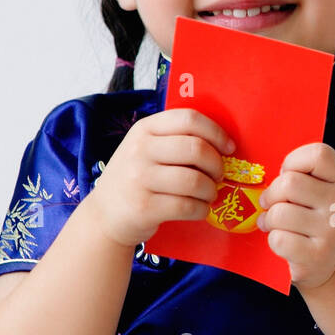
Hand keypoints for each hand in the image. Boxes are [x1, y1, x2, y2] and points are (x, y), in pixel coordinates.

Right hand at [85, 108, 233, 248]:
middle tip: (218, 176)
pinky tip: (199, 209)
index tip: (229, 148)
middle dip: (217, 165)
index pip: (189, 119)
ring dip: (211, 191)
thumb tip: (224, 144)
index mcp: (144, 129)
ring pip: (195, 180)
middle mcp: (139, 150)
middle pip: (196, 149)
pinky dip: (202, 209)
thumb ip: (176, 140)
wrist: (105, 215)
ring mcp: (139, 179)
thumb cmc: (137, 179)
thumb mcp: (146, 149)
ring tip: (208, 195)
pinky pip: (188, 206)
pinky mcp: (144, 207)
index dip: (216, 133)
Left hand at [256, 142, 334, 294]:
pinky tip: (284, 242)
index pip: (318, 154)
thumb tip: (263, 179)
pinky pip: (278, 239)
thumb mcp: (318, 190)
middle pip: (289, 183)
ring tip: (275, 224)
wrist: (330, 260)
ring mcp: (332, 231)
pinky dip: (274, 241)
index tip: (288, 174)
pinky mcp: (317, 256)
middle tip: (272, 203)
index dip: (293, 161)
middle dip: (272, 195)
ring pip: (279, 213)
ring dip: (269, 220)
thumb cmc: (313, 218)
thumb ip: (300, 175)